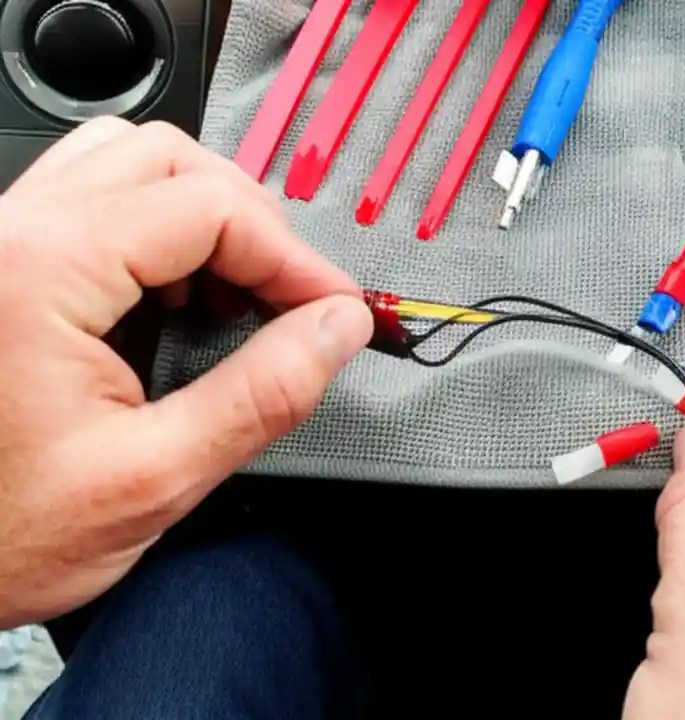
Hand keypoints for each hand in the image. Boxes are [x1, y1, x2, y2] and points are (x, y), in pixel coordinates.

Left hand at [0, 118, 372, 627]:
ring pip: (127, 163)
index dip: (292, 256)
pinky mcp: (1, 266)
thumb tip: (335, 330)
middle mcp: (7, 236)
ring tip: (237, 290)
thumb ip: (262, 395)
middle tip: (293, 297)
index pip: (208, 207)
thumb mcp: (153, 478)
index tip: (332, 307)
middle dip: (251, 225)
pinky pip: (91, 199)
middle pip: (168, 159)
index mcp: (37, 271)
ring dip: (202, 215)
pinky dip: (156, 231)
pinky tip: (178, 296)